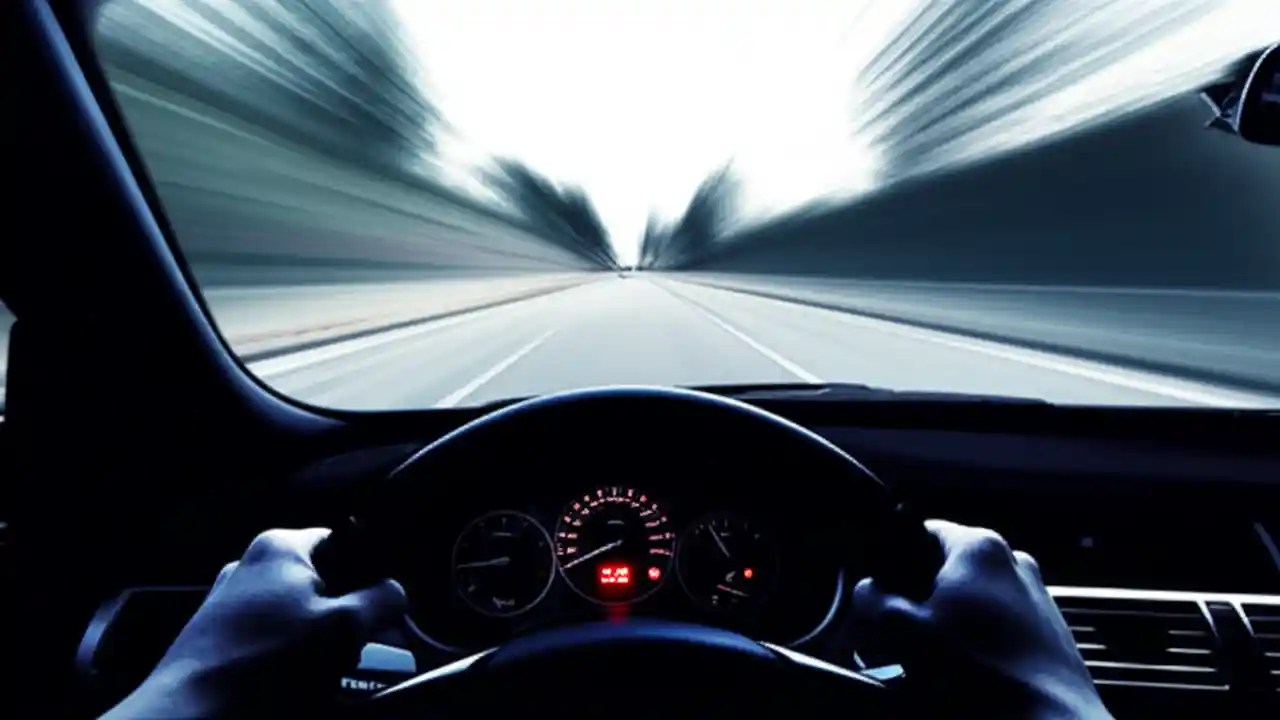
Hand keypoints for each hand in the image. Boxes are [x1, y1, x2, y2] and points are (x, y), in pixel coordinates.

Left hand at [102, 528, 406, 718]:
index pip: (348, 542)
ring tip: (326, 671)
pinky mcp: (216, 635)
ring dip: (319, 640)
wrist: (191, 714)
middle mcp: (251, 562)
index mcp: (282, 546)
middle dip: (345, 614)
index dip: (373, 575)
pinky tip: (294, 682)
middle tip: (357, 648)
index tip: (383, 612)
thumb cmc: (270, 663)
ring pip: (296, 612)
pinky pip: (269, 635)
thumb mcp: (345, 628)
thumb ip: (382, 599)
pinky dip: (289, 654)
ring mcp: (228, 599)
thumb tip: (395, 592)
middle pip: (323, 581)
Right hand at [852, 520, 1111, 719]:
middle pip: (947, 568)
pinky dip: (976, 640)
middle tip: (893, 633)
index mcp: (978, 547)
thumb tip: (867, 591)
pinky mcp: (1049, 631)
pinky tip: (962, 670)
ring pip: (974, 598)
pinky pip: (999, 624)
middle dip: (918, 597)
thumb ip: (874, 601)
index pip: (921, 530)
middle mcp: (1013, 561)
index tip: (878, 590)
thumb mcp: (904, 633)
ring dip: (946, 621)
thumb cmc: (978, 673)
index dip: (892, 559)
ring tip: (925, 659)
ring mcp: (1037, 595)